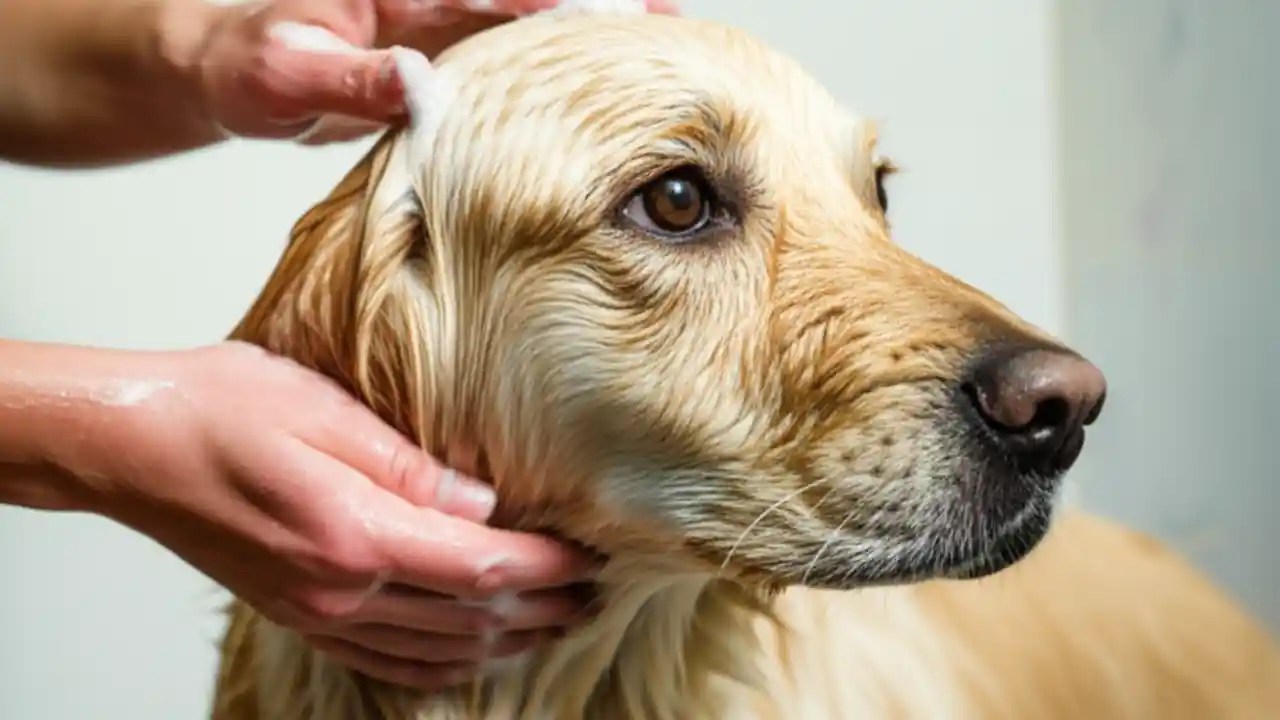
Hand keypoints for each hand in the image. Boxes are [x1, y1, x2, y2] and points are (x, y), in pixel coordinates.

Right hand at [86, 342, 600, 690]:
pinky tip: (467, 653)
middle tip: (593, 596)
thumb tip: (484, 505)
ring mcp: (315, 611)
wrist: (128, 448)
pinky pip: (383, 660)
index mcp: (353, 533)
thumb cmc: (217, 410)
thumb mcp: (324, 409)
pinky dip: (438, 662)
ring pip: (432, 650)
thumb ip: (412, 465)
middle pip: (466, 617)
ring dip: (500, 642)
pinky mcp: (297, 612)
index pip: (480, 567)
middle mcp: (338, 588)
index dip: (545, 568)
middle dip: (540, 610)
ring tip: (552, 626)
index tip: (590, 557)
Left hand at [186, 0, 678, 143]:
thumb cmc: (248, 65)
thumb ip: (348, 79)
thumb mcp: (285, 75)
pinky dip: (566, 65)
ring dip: (596, 33)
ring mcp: (446, 24)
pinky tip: (609, 85)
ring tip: (666, 49)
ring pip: (536, 21)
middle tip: (669, 24)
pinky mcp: (450, 54)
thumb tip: (416, 85)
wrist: (231, 69)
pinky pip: (519, 54)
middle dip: (602, 4)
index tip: (616, 10)